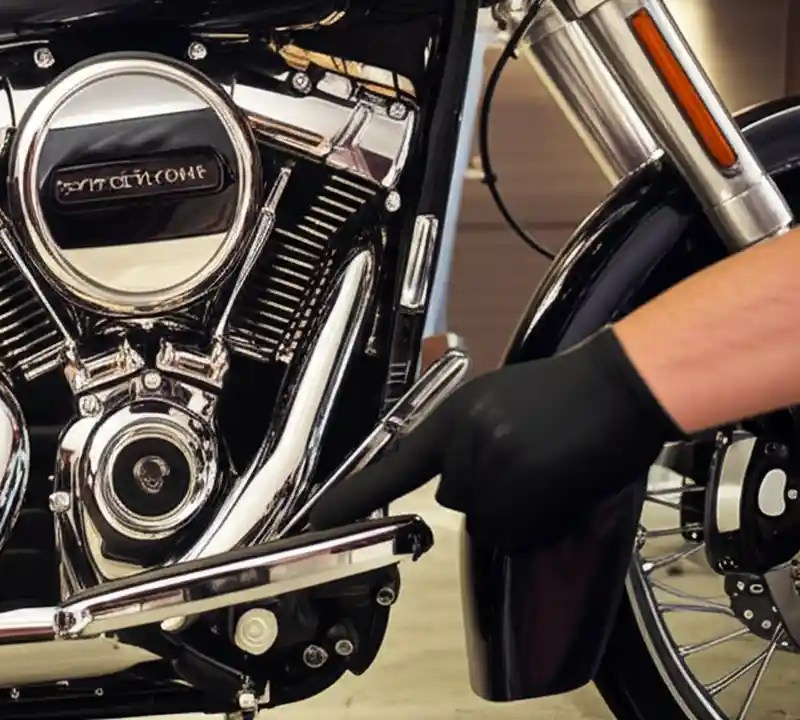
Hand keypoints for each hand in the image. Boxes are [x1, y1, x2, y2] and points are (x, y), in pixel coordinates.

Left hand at [309, 329, 681, 549]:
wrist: (619, 386)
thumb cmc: (565, 393)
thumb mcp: (497, 401)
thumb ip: (464, 436)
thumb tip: (449, 477)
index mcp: (453, 416)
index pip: (393, 464)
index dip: (353, 496)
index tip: (318, 517)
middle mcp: (465, 440)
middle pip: (453, 498)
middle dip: (486, 493)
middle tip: (527, 463)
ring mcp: (496, 465)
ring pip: (486, 519)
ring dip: (514, 510)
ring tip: (546, 473)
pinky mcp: (528, 488)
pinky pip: (515, 532)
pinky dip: (535, 524)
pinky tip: (557, 489)